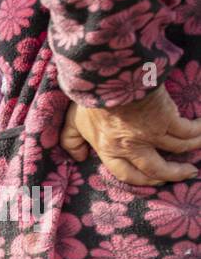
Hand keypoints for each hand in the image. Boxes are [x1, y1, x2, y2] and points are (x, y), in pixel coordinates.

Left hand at [60, 87, 200, 185]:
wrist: (108, 78)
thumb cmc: (90, 98)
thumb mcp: (72, 123)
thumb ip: (71, 141)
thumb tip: (78, 157)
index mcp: (108, 150)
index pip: (125, 174)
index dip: (141, 180)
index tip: (153, 180)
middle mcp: (131, 147)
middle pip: (156, 169)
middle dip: (173, 174)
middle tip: (187, 173)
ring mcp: (151, 134)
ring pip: (177, 148)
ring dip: (192, 148)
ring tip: (199, 145)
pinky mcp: (166, 119)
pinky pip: (187, 130)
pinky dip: (198, 131)